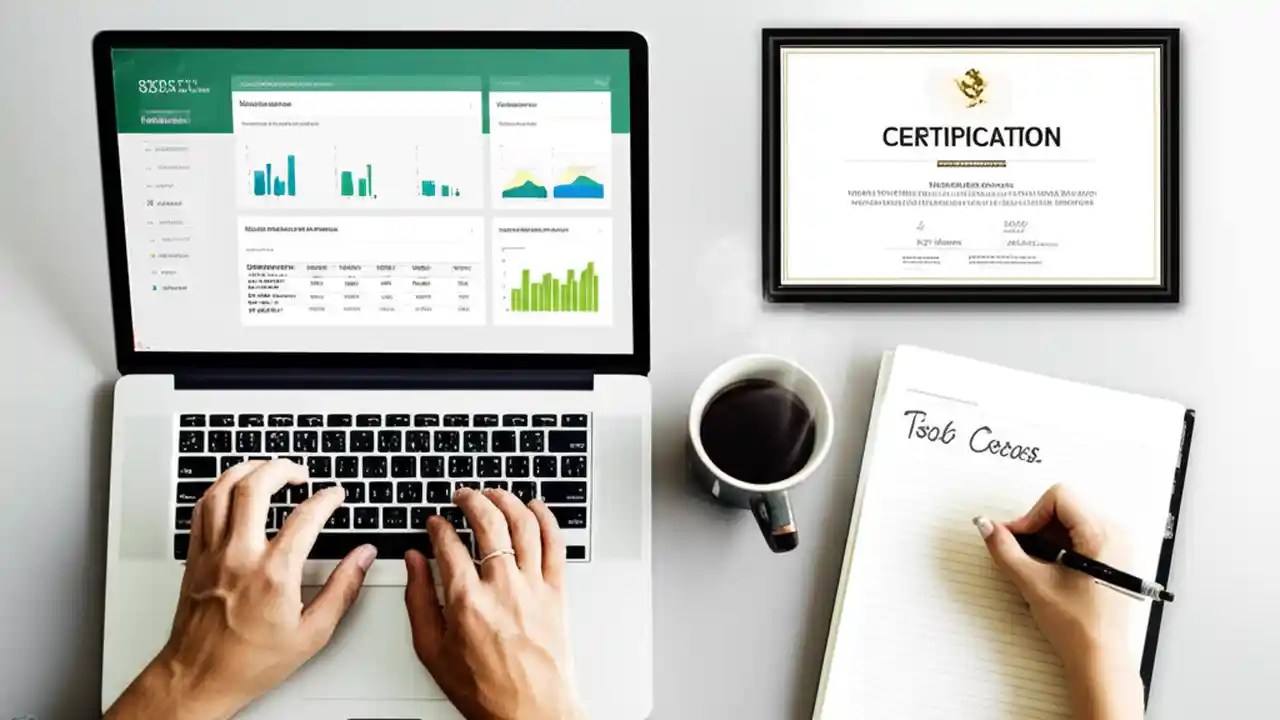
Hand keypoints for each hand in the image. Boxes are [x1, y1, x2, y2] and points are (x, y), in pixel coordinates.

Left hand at [106, 460, 375, 719]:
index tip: (334, 496)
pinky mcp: (195, 558)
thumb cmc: (249, 662)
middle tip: (299, 473)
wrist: (199, 678)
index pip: (305, 517)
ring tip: (267, 470)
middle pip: (256, 487)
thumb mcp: (312, 633)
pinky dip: (219, 490)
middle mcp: (239, 556)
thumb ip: (342, 589)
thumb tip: (362, 558)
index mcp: (273, 574)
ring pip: (223, 491)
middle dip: (282, 469)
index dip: (326, 499)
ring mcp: (213, 554)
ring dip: (248, 470)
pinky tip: (232, 490)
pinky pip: (202, 510)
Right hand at [405, 487, 583, 719]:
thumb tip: (414, 561)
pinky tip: (536, 508)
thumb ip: (419, 599)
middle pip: (488, 522)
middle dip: (472, 500)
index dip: (438, 526)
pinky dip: (546, 519)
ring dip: (507, 501)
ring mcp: (533, 586)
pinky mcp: (557, 592)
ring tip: (494, 494)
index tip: (435, 522)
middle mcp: (502, 586)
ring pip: (523, 525)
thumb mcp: (433, 650)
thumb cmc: (485, 689)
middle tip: (463, 496)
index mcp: (466, 600)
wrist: (531, 712)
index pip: (449, 543)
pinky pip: (555, 544)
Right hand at [976, 483, 1142, 719]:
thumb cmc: (1078, 626)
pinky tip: (1054, 569)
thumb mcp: (1033, 583)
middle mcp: (1116, 534)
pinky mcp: (1116, 557)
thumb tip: (987, 527)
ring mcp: (1119, 545)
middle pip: (1066, 505)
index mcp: (1102, 535)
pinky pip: (1084, 534)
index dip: (1031, 514)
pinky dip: (1062, 544)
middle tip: (1025, 552)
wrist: (1100, 657)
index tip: (1019, 538)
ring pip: (1073, 519)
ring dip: (1049, 535)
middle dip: (1039, 525)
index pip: (1059, 497)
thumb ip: (1005, 549)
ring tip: (1040, 565)